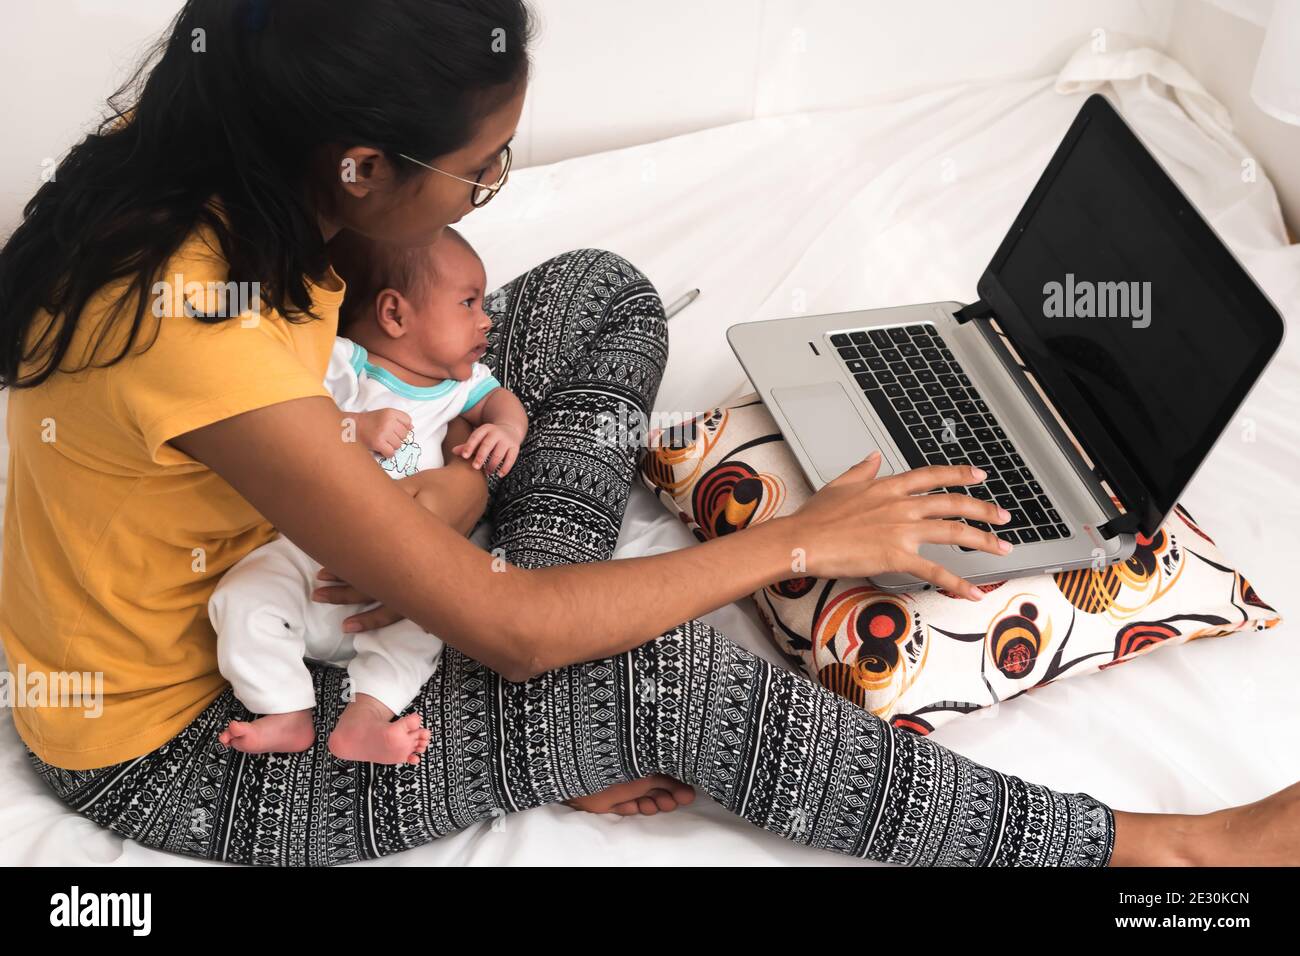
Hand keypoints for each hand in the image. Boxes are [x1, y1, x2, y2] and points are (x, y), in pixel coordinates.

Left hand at [311, 452, 488, 632]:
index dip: (348, 571)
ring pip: (400, 604)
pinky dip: (400, 615)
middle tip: (320, 595)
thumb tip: (352, 516)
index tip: (322, 572)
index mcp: (420, 537)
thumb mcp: (411, 486)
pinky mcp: (436, 575)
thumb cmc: (438, 486)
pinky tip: (388, 626)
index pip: (377, 562)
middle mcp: (427, 563)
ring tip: (347, 625)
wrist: (470, 492)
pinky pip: (416, 602)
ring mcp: (434, 572)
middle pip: (384, 588)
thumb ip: (386, 501)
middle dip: (349, 595)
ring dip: (372, 616)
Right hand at [354, 408, 412, 456]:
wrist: (353, 426)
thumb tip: (412, 428)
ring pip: (398, 445)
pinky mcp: (378, 443)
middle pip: (404, 435)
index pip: (408, 421)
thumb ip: (399, 419)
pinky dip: (387, 453)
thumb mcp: (385, 414)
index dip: (402, 427)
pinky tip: (381, 448)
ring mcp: (383, 432)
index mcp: (391, 412)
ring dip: (391, 446)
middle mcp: (388, 421)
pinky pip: (391, 453)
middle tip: (386, 436)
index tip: (393, 428)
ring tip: (383, 441)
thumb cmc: (370, 421)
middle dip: (397, 437)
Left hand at [451, 422, 520, 476]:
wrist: (510, 429)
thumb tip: (454, 451)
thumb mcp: (479, 437)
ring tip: (487, 471)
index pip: (476, 437)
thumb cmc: (490, 437)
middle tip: (475, 467)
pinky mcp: (515, 447)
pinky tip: (499, 474)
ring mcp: (506, 440)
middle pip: (487, 445)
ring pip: (499, 453)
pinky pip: (511, 459)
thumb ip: (467, 445)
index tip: (464, 456)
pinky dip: (505, 468)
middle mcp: (496, 433)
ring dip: (492, 464)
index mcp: (485, 429)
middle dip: (481, 457)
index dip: (469, 446)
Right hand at [781, 453, 1011, 599]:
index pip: (932, 477)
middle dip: (983, 510)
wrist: (803, 538)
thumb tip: (873, 457)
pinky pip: (936, 571)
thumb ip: (862, 470)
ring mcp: (902, 531)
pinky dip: (958, 583)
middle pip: (953, 504)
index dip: (959, 475)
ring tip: (1003, 548)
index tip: (979, 476)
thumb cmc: (816, 516)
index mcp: (889, 487)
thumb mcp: (840, 483)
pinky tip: (974, 591)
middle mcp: (902, 506)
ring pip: (954, 532)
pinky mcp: (898, 557)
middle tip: (1003, 517)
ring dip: (983, 540)